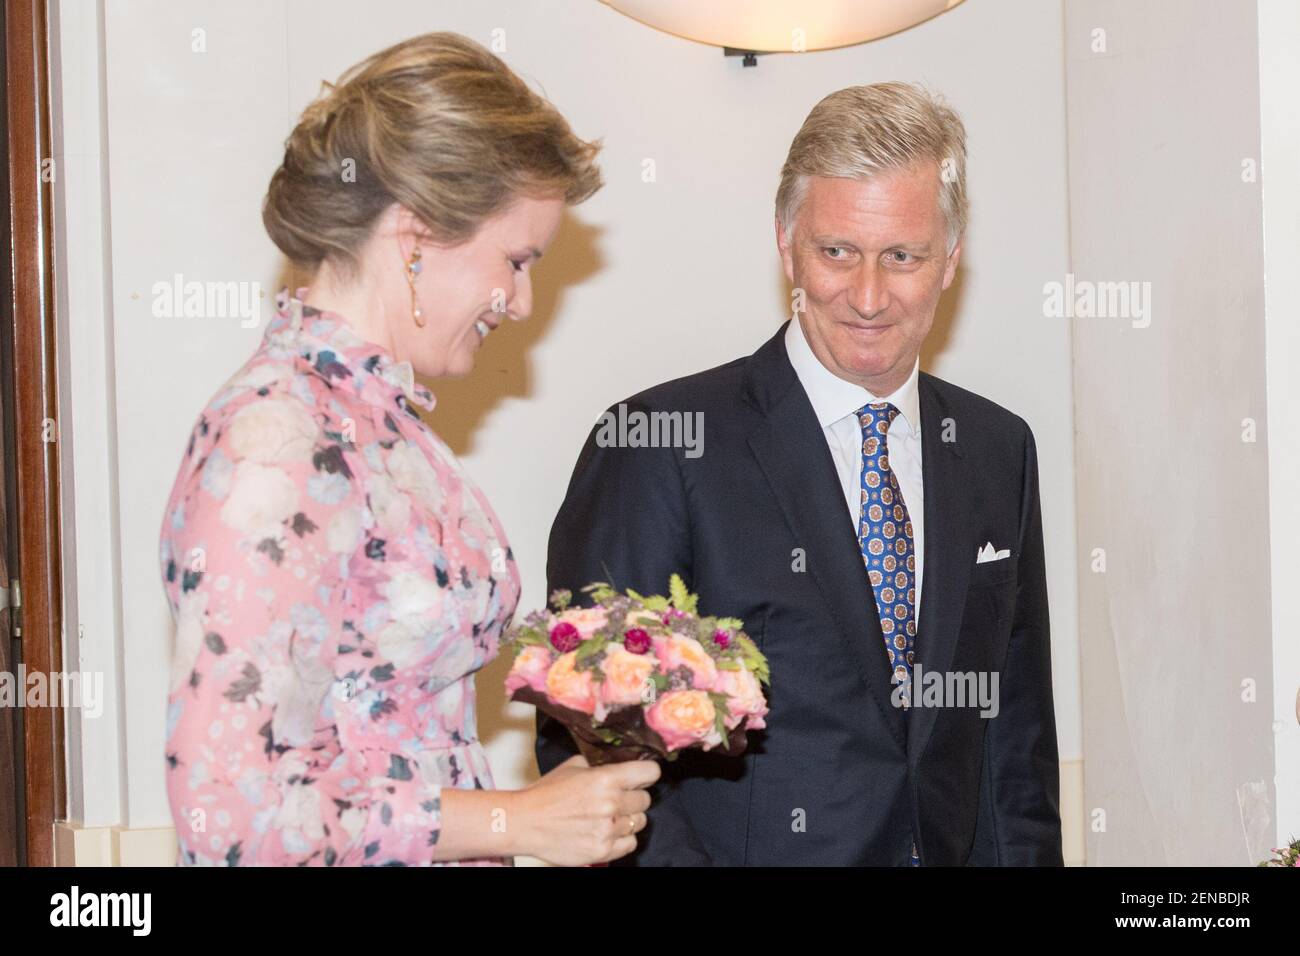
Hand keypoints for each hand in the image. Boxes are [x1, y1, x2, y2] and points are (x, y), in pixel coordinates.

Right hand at [515, 754, 660, 865]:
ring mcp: (607, 830)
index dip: (647, 773)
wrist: (523, 822)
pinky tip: (607, 831)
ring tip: (609, 816)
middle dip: (634, 797)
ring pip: (639, 822)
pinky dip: (622, 838)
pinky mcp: (602, 851)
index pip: (650, 773)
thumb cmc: (546, 794)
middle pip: (645, 800)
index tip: (643, 776)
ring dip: (628, 818)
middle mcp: (610, 804)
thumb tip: (620, 765)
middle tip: (619, 798)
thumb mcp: (573, 767)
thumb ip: (600, 766)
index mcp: (605, 779)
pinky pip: (630, 843)